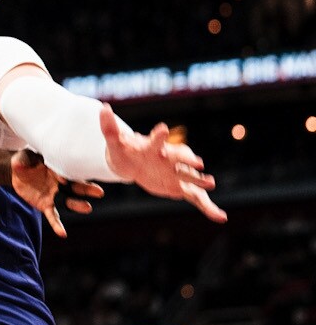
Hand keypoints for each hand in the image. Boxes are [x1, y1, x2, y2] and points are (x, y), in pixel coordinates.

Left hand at [11, 149, 102, 238]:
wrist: (16, 172)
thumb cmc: (24, 161)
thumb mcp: (22, 157)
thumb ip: (22, 161)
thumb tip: (18, 165)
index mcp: (56, 169)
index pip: (65, 171)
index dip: (66, 174)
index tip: (64, 178)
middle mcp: (59, 183)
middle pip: (74, 186)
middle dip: (86, 189)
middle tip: (99, 192)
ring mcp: (54, 196)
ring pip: (68, 202)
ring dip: (77, 205)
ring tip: (87, 208)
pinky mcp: (46, 206)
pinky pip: (53, 216)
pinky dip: (57, 225)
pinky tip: (62, 233)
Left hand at [100, 105, 226, 222]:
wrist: (133, 163)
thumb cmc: (125, 150)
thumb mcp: (114, 142)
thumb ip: (109, 128)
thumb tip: (104, 107)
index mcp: (153, 148)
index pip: (156, 140)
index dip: (159, 136)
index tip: (162, 130)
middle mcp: (169, 159)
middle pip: (180, 158)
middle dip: (188, 160)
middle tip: (197, 162)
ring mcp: (176, 174)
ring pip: (190, 177)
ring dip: (200, 180)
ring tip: (211, 183)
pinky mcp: (179, 188)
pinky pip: (195, 199)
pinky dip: (208, 207)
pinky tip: (220, 217)